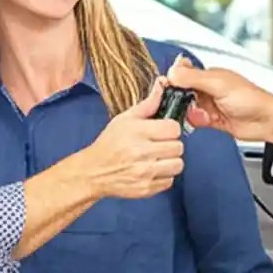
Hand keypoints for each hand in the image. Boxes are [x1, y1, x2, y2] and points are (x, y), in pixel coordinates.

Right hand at [75, 78, 184, 199]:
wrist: (94, 171)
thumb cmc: (110, 143)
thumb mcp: (125, 118)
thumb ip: (149, 103)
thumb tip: (163, 83)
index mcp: (138, 132)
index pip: (174, 128)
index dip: (170, 128)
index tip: (163, 130)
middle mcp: (142, 153)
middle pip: (178, 147)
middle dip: (171, 144)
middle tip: (159, 144)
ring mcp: (145, 173)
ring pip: (177, 165)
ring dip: (170, 161)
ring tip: (158, 157)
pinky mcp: (146, 188)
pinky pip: (169, 181)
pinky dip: (164, 176)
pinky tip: (152, 169)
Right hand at [165, 56, 272, 144]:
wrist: (267, 121)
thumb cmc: (252, 99)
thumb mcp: (219, 84)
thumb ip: (194, 78)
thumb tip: (172, 72)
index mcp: (208, 75)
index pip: (181, 74)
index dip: (172, 81)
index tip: (166, 88)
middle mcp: (206, 88)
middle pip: (180, 93)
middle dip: (179, 100)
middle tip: (185, 105)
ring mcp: (208, 104)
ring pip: (185, 108)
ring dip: (189, 113)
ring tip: (201, 114)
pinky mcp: (210, 120)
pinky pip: (193, 121)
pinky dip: (195, 122)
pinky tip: (205, 121)